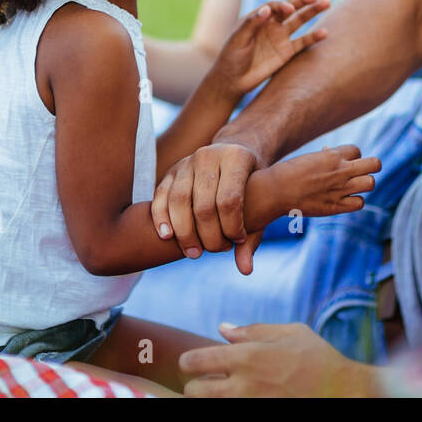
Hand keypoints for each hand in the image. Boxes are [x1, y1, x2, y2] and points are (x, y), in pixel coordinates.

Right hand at [152, 143, 261, 258]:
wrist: (235, 151)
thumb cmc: (252, 184)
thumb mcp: (259, 201)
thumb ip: (252, 236)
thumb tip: (245, 270)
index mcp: (236, 158)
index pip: (229, 200)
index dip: (232, 227)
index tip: (237, 240)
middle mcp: (210, 156)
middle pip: (203, 204)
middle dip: (208, 235)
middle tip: (214, 251)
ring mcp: (188, 161)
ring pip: (179, 200)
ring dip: (184, 232)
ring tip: (193, 252)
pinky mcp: (172, 169)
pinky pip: (161, 194)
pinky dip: (161, 217)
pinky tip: (167, 237)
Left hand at [179, 322, 379, 396]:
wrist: (342, 392)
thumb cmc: (318, 358)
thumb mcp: (289, 333)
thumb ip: (253, 330)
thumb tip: (223, 329)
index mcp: (247, 357)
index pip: (197, 361)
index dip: (188, 362)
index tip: (191, 363)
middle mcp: (243, 385)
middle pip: (195, 391)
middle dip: (195, 386)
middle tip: (205, 382)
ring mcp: (249, 405)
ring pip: (210, 405)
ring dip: (210, 398)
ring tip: (220, 392)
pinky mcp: (257, 415)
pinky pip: (230, 412)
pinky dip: (229, 405)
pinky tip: (241, 398)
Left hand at [210, 0, 330, 98]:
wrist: (232, 80)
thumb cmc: (231, 56)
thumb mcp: (238, 38)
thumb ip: (252, 24)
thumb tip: (267, 9)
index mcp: (258, 17)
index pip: (274, 7)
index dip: (282, 5)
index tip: (289, 9)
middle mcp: (271, 24)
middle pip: (290, 9)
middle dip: (303, 1)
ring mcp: (280, 37)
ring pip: (299, 21)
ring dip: (312, 12)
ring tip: (326, 3)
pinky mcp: (287, 52)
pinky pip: (303, 42)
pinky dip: (314, 37)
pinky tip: (324, 32)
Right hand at [268, 144, 379, 219]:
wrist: (274, 192)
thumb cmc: (288, 172)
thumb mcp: (308, 158)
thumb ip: (325, 156)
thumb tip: (331, 150)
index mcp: (332, 155)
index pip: (357, 151)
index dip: (351, 157)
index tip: (341, 163)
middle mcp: (340, 170)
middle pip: (375, 164)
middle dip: (370, 167)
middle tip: (359, 172)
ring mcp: (340, 189)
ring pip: (371, 183)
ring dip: (364, 184)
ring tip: (352, 186)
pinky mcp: (336, 206)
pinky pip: (360, 203)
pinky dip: (355, 201)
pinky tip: (344, 200)